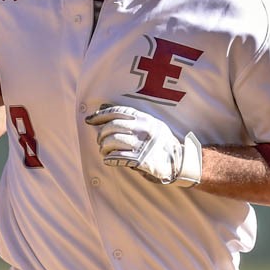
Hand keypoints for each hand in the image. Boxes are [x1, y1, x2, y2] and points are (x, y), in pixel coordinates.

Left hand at [85, 105, 201, 186]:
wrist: (179, 161)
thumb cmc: (161, 142)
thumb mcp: (150, 124)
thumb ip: (130, 117)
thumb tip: (104, 108)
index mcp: (144, 118)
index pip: (117, 112)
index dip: (100, 116)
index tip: (89, 120)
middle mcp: (143, 129)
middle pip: (112, 127)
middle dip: (101, 134)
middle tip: (101, 141)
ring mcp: (142, 145)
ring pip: (112, 142)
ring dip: (104, 147)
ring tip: (105, 150)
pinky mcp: (141, 160)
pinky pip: (118, 157)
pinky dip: (110, 159)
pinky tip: (109, 159)